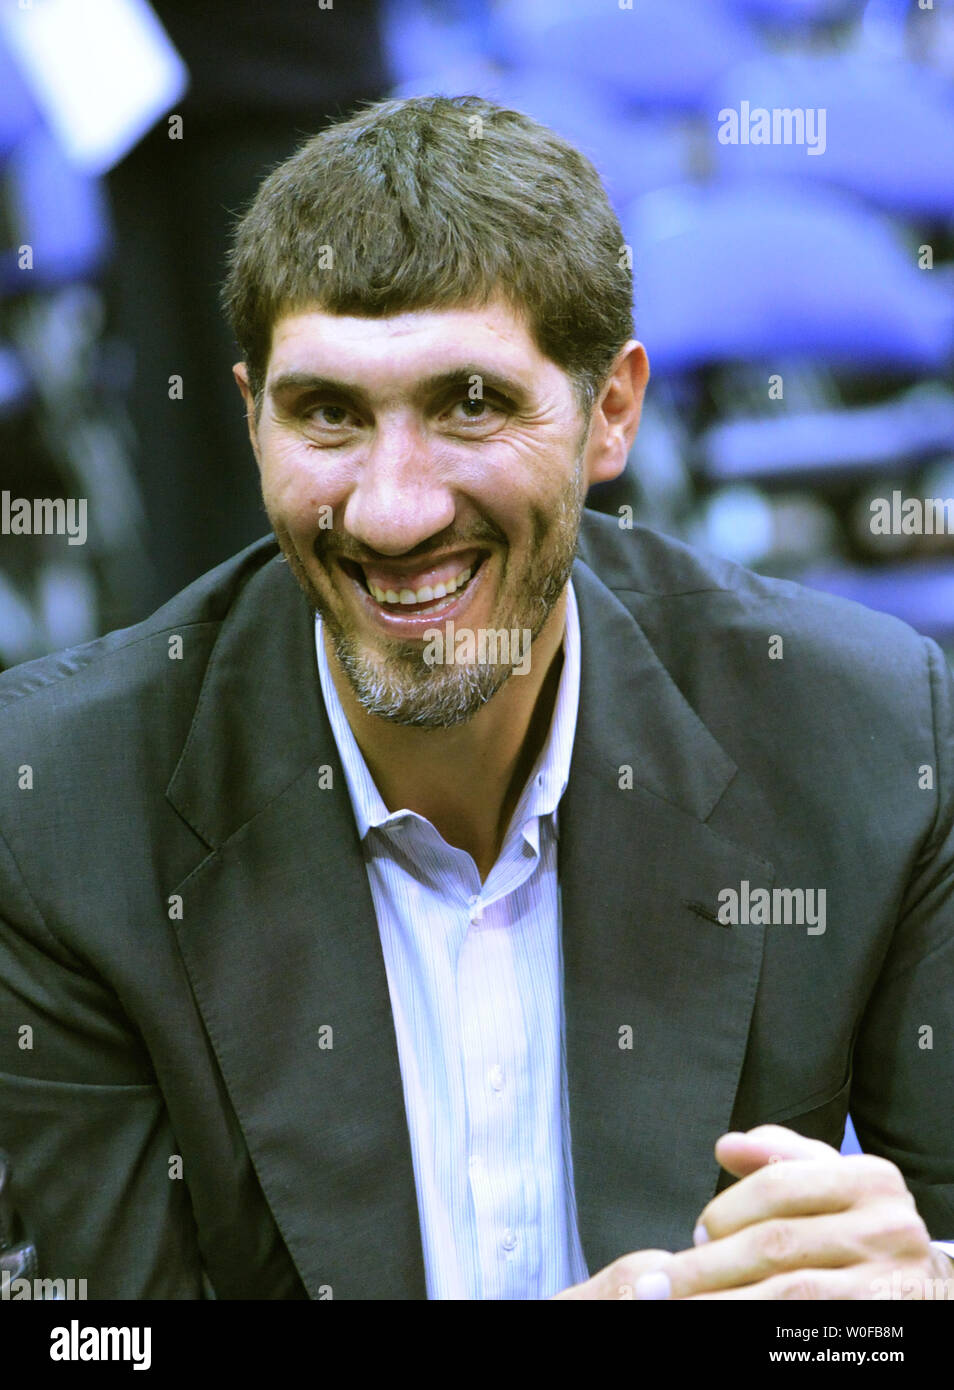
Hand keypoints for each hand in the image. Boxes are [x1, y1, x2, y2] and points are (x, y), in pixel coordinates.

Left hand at [553, 1125, 952, 1299]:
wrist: (922, 1289)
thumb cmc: (858, 1229)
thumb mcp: (830, 1182)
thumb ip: (779, 1157)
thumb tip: (726, 1147)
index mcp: (870, 1180)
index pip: (777, 1186)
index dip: (726, 1210)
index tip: (694, 1233)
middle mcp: (887, 1230)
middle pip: (775, 1245)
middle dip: (709, 1265)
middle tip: (663, 1282)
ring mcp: (888, 1285)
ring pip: (785, 1296)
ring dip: (721, 1302)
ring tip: (675, 1306)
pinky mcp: (878, 1329)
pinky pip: (801, 1331)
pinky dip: (755, 1327)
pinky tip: (717, 1322)